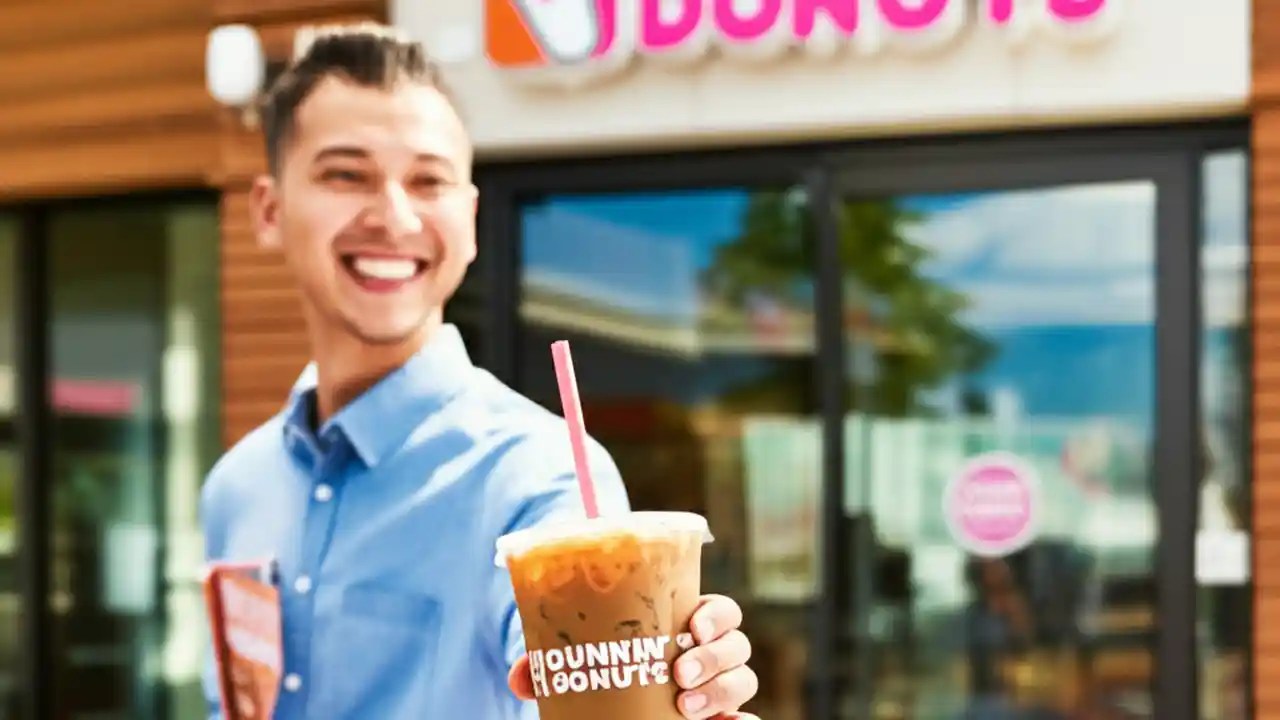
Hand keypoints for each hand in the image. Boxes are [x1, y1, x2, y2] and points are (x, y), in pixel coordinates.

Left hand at [508, 593, 759, 719]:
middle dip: (714, 657)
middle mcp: (711, 654)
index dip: (716, 615)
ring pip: (743, 681)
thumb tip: (521, 675)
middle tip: (680, 673)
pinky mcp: (720, 717)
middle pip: (737, 646)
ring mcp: (718, 688)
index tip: (693, 625)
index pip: (720, 610)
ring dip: (721, 691)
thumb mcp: (582, 657)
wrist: (613, 700)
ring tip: (685, 707)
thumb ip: (555, 660)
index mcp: (687, 624)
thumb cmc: (605, 665)